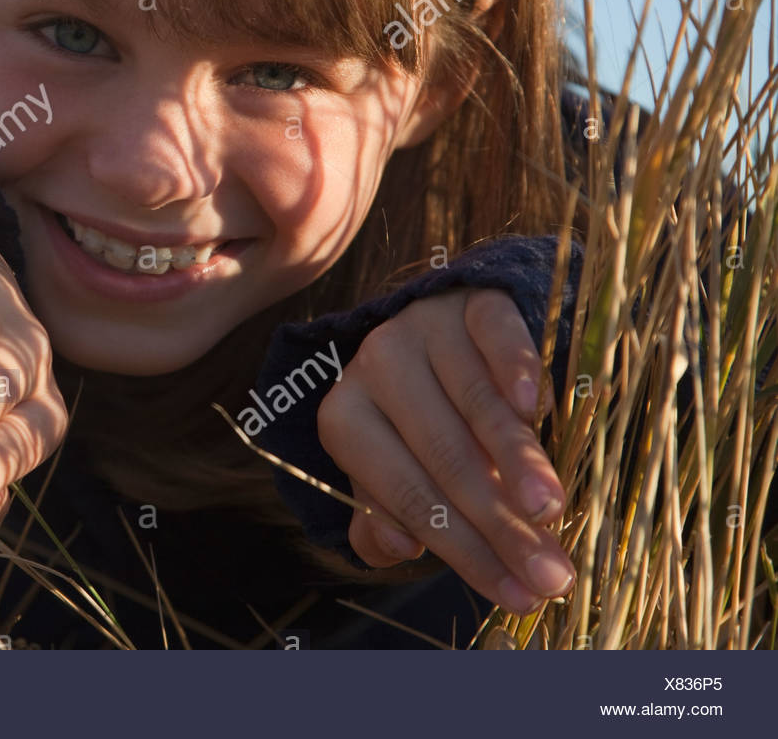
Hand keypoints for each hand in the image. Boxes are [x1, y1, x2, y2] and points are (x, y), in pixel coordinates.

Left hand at [316, 288, 573, 615]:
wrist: (441, 331)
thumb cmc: (418, 422)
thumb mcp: (391, 469)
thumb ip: (385, 515)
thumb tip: (396, 545)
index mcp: (345, 417)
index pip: (407, 495)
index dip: (462, 550)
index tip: (516, 597)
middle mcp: (376, 366)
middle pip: (445, 457)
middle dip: (500, 525)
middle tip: (550, 575)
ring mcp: (422, 326)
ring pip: (474, 403)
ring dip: (519, 462)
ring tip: (553, 512)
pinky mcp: (469, 300)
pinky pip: (494, 335)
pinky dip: (516, 369)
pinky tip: (536, 407)